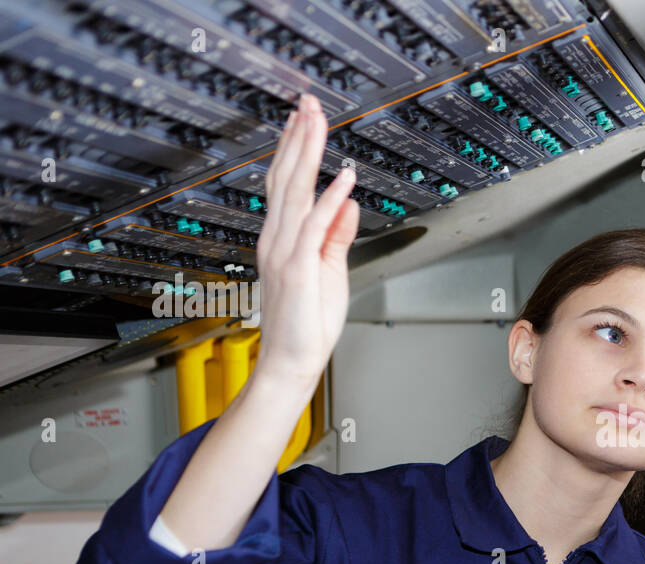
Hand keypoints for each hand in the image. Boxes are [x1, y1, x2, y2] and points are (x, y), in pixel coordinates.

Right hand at [252, 92, 359, 386]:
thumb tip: (348, 201)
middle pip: (287, 178)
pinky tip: (343, 178)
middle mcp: (278, 240)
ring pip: (297, 193)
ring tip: (317, 122)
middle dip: (299, 138)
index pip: (286, 183)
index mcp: (282, 239)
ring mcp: (285, 253)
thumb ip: (337, 235)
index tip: (304, 118)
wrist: (291, 361)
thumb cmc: (307, 324)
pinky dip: (330, 201)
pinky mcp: (300, 270)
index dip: (294, 148)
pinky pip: (316, 228)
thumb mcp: (329, 270)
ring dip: (309, 155)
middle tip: (307, 102)